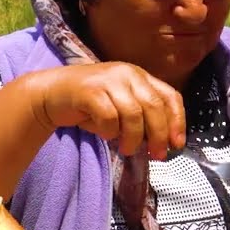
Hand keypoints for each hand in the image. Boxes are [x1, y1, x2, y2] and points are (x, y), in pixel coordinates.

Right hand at [28, 63, 185, 158]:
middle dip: (158, 135)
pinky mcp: (90, 91)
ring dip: (133, 138)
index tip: (177, 144)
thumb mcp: (122, 107)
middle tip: (156, 155)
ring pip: (133, 114)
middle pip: (154, 107)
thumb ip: (143, 117)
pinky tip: (105, 135)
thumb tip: (165, 143)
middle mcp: (128, 74)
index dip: (178, 121)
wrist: (51, 94)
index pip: (170, 97)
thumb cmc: (91, 104)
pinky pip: (109, 118)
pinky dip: (110, 132)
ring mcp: (109, 80)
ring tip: (126, 149)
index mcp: (140, 76)